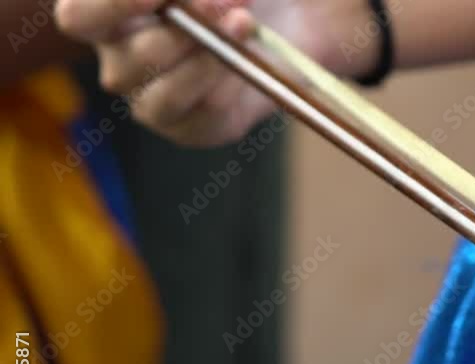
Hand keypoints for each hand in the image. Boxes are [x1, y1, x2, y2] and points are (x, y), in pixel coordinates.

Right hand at [56, 0, 372, 145]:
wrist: (284, 19)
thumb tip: (197, 1)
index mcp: (106, 16)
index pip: (79, 18)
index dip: (112, 6)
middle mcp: (122, 60)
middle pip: (134, 58)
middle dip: (190, 25)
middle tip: (231, 2)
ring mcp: (153, 100)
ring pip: (168, 94)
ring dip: (212, 58)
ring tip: (245, 23)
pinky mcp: (192, 128)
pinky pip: (207, 113)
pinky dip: (233, 82)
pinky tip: (251, 59)